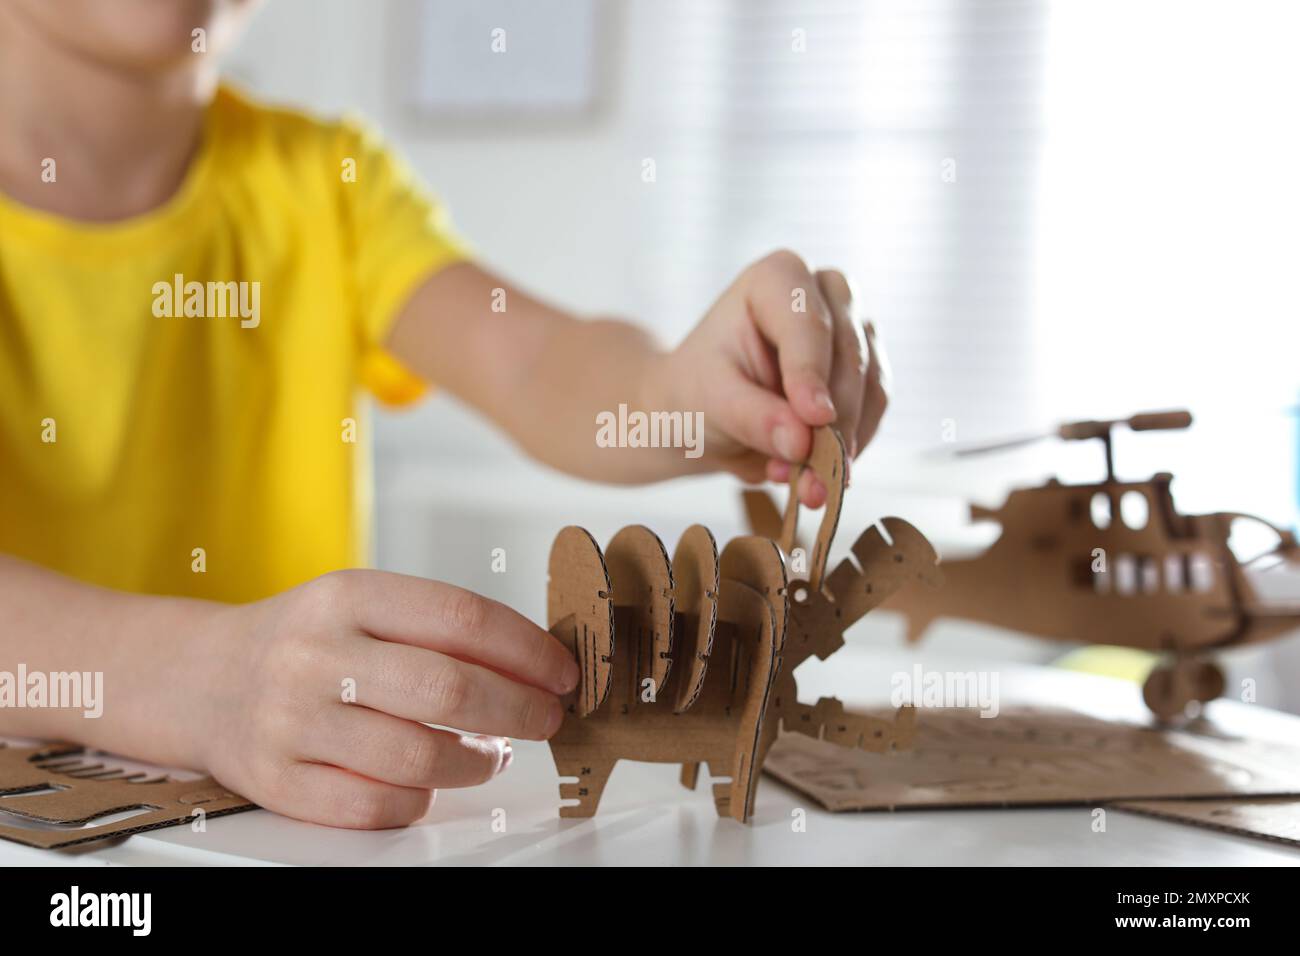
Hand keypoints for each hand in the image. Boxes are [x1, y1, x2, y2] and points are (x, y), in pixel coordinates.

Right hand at [185, 570, 577, 828]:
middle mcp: (315, 654)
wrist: (202, 678)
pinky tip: (429, 784)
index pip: (461, 617)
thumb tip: (538, 665)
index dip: (526, 650)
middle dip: (518, 709)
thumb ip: (439, 627)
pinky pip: (372, 806)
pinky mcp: (276, 780)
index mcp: (347, 595)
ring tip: (490, 754)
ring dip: (475, 762)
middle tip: (545, 719)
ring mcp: (291, 720)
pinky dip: (418, 800)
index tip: (561, 672)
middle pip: (446, 688)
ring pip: (415, 756)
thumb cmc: (309, 641)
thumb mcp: (363, 603)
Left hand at [653, 250, 889, 504]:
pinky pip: (875, 410)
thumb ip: (752, 417)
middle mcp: (825, 293)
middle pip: (848, 353)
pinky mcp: (868, 370)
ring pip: (871, 384)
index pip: (807, 323)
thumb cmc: (698, 392)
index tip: (814, 418)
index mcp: (778, 279)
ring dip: (845, 441)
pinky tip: (818, 474)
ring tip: (807, 485)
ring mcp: (853, 329)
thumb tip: (801, 444)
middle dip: (832, 420)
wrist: (704, 412)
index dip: (812, 372)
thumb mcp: (709, 403)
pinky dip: (852, 446)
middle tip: (812, 473)